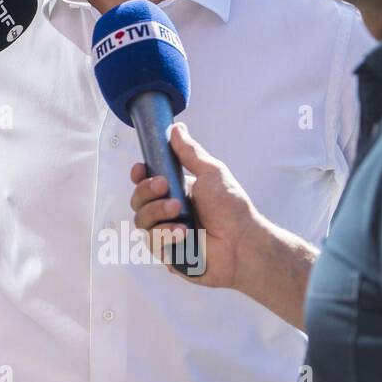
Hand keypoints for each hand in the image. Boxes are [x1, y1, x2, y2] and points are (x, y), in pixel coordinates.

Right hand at [128, 122, 259, 288]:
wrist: (243, 244)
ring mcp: (166, 234)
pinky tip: (183, 233)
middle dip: (147, 191)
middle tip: (165, 187)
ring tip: (179, 212)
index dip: (138, 176)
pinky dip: (165, 235)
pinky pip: (152, 242)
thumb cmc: (232, 209)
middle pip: (137, 200)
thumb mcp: (211, 173)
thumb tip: (176, 128)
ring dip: (157, 213)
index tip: (140, 169)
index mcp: (175, 192)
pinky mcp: (167, 254)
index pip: (145, 182)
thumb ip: (189, 152)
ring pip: (141, 221)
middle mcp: (167, 213)